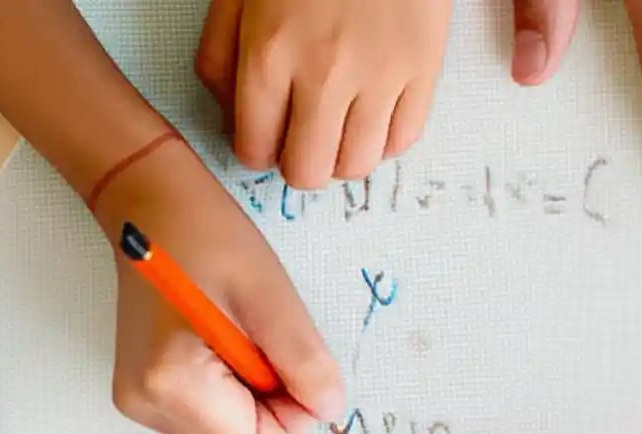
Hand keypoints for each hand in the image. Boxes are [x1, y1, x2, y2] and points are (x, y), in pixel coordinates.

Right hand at [91, 139, 344, 433]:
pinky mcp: (145, 392)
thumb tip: (329, 410)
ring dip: (255, 406)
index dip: (295, 412)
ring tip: (249, 341)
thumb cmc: (205, 234)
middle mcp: (146, 404)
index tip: (298, 361)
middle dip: (275, 413)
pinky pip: (208, 421)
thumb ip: (303, 361)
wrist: (149, 203)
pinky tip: (231, 348)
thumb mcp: (269, 296)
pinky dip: (234, 398)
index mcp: (171, 382)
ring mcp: (140, 401)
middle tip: (276, 350)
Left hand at [196, 0, 452, 188]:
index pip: (255, 150)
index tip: (266, 137)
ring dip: (342, 155)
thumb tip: (230, 118)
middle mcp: (322, 75)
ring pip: (357, 165)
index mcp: (267, 54)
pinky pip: (403, 139)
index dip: (258, 151)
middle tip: (303, 137)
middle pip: (306, 171)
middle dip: (299, 162)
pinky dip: (385, 139)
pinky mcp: (422, 68)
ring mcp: (378, 75)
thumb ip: (219, 59)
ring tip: (339, 126)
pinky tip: (372, 114)